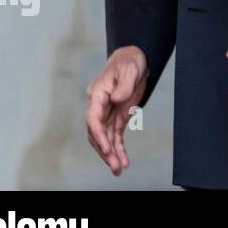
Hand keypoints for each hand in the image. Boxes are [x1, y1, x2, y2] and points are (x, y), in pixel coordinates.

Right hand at [85, 46, 148, 175]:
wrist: (135, 58)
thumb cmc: (129, 61)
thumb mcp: (129, 69)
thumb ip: (123, 85)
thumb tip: (116, 99)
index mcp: (97, 96)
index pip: (93, 120)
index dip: (99, 136)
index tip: (107, 149)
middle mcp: (99, 107)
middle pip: (97, 134)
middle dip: (105, 151)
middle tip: (115, 166)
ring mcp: (108, 113)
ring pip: (105, 138)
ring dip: (111, 154)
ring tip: (119, 169)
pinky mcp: (118, 117)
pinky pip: (115, 136)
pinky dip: (118, 149)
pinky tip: (123, 161)